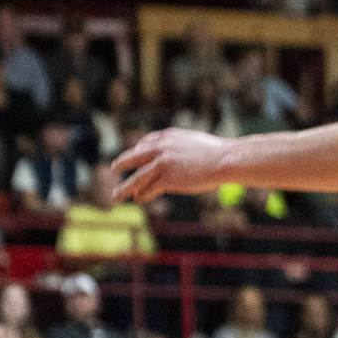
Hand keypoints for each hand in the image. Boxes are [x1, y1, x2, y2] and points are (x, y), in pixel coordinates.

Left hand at [115, 128, 230, 201]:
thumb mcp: (195, 142)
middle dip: (123, 162)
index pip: (147, 142)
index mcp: (168, 137)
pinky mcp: (166, 178)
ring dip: (125, 187)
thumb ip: (182, 147)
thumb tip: (182, 156)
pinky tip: (138, 200)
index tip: (134, 154)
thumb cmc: (217, 153)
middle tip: (114, 167)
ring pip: (138, 177)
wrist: (223, 159)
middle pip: (135, 157)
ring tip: (116, 195)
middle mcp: (161, 148)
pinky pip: (149, 189)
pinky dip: (143, 195)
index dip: (138, 149)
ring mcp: (162, 163)